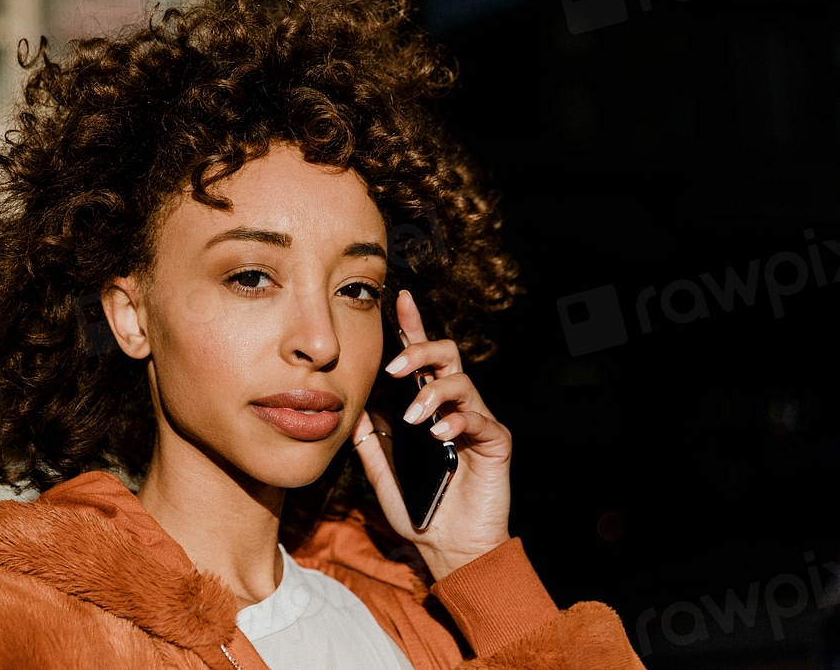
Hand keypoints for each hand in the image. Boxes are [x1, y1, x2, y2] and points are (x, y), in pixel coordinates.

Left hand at [352, 289, 511, 580]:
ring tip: (413, 419)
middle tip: (393, 368)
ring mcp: (476, 420)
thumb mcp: (381, 470)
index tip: (399, 298)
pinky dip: (455, 421)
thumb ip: (369, 437)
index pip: (420, 358)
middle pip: (446, 355)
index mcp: (427, 405)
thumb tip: (350, 404)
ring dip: (431, 394)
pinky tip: (438, 436)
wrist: (447, 546)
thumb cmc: (417, 507)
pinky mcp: (495, 441)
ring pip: (460, 382)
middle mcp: (454, 405)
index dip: (412, 326)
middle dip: (419, 351)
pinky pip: (479, 417)